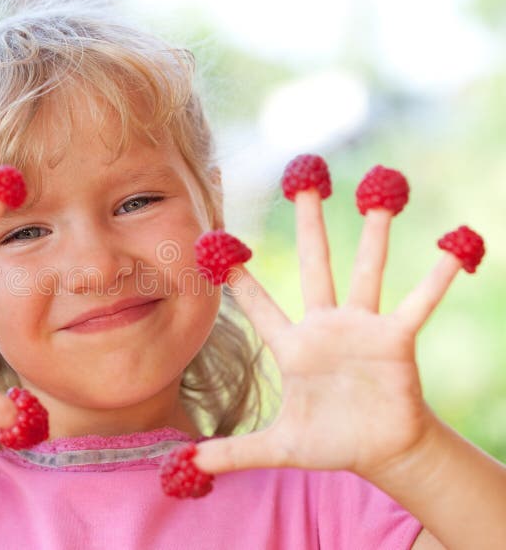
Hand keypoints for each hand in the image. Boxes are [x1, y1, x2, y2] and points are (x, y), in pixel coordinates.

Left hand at [194, 189, 466, 479]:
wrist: (380, 452)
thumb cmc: (329, 443)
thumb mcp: (277, 449)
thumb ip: (233, 452)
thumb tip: (189, 465)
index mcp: (292, 346)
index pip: (257, 304)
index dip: (238, 277)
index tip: (218, 242)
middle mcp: (325, 326)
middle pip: (314, 263)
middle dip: (309, 222)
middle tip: (303, 178)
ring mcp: (362, 328)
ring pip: (367, 269)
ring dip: (374, 232)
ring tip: (380, 189)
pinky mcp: (398, 339)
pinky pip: (420, 301)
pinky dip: (438, 275)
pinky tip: (455, 244)